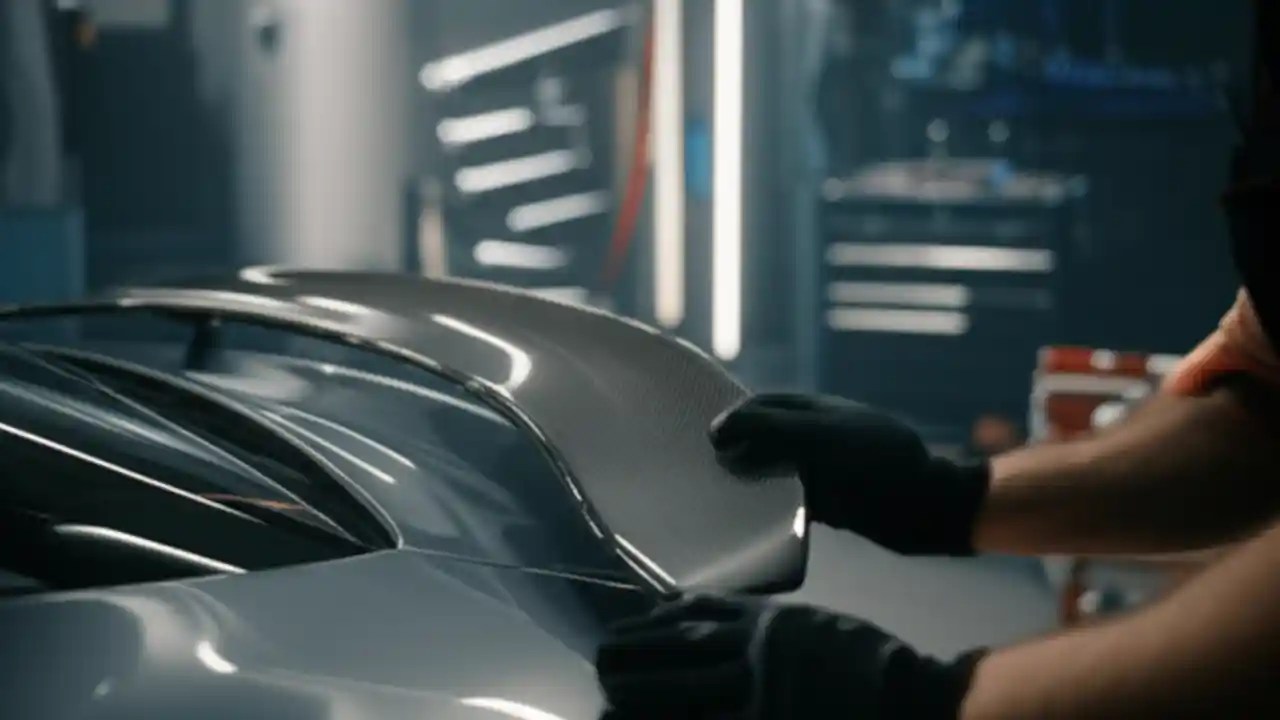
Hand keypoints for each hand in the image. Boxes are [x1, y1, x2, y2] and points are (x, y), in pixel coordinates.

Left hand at [595, 594, 982, 719]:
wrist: (910, 698)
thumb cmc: (859, 661)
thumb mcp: (806, 625)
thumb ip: (755, 622)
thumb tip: (690, 617)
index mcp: (767, 622)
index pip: (692, 616)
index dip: (650, 625)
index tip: (625, 630)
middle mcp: (757, 653)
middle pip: (675, 652)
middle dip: (632, 659)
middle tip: (603, 664)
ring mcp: (761, 694)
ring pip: (681, 694)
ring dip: (638, 695)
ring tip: (608, 699)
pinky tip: (645, 718)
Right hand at [710, 393, 988, 554]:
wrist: (925, 507)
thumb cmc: (877, 461)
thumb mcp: (820, 435)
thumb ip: (769, 429)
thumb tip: (715, 432)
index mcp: (809, 409)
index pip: (755, 406)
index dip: (726, 417)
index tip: (691, 437)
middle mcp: (809, 436)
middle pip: (757, 439)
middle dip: (729, 452)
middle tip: (692, 473)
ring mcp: (816, 470)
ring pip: (767, 473)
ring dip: (744, 484)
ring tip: (708, 499)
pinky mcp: (824, 503)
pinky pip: (784, 503)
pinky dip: (764, 511)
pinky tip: (742, 524)